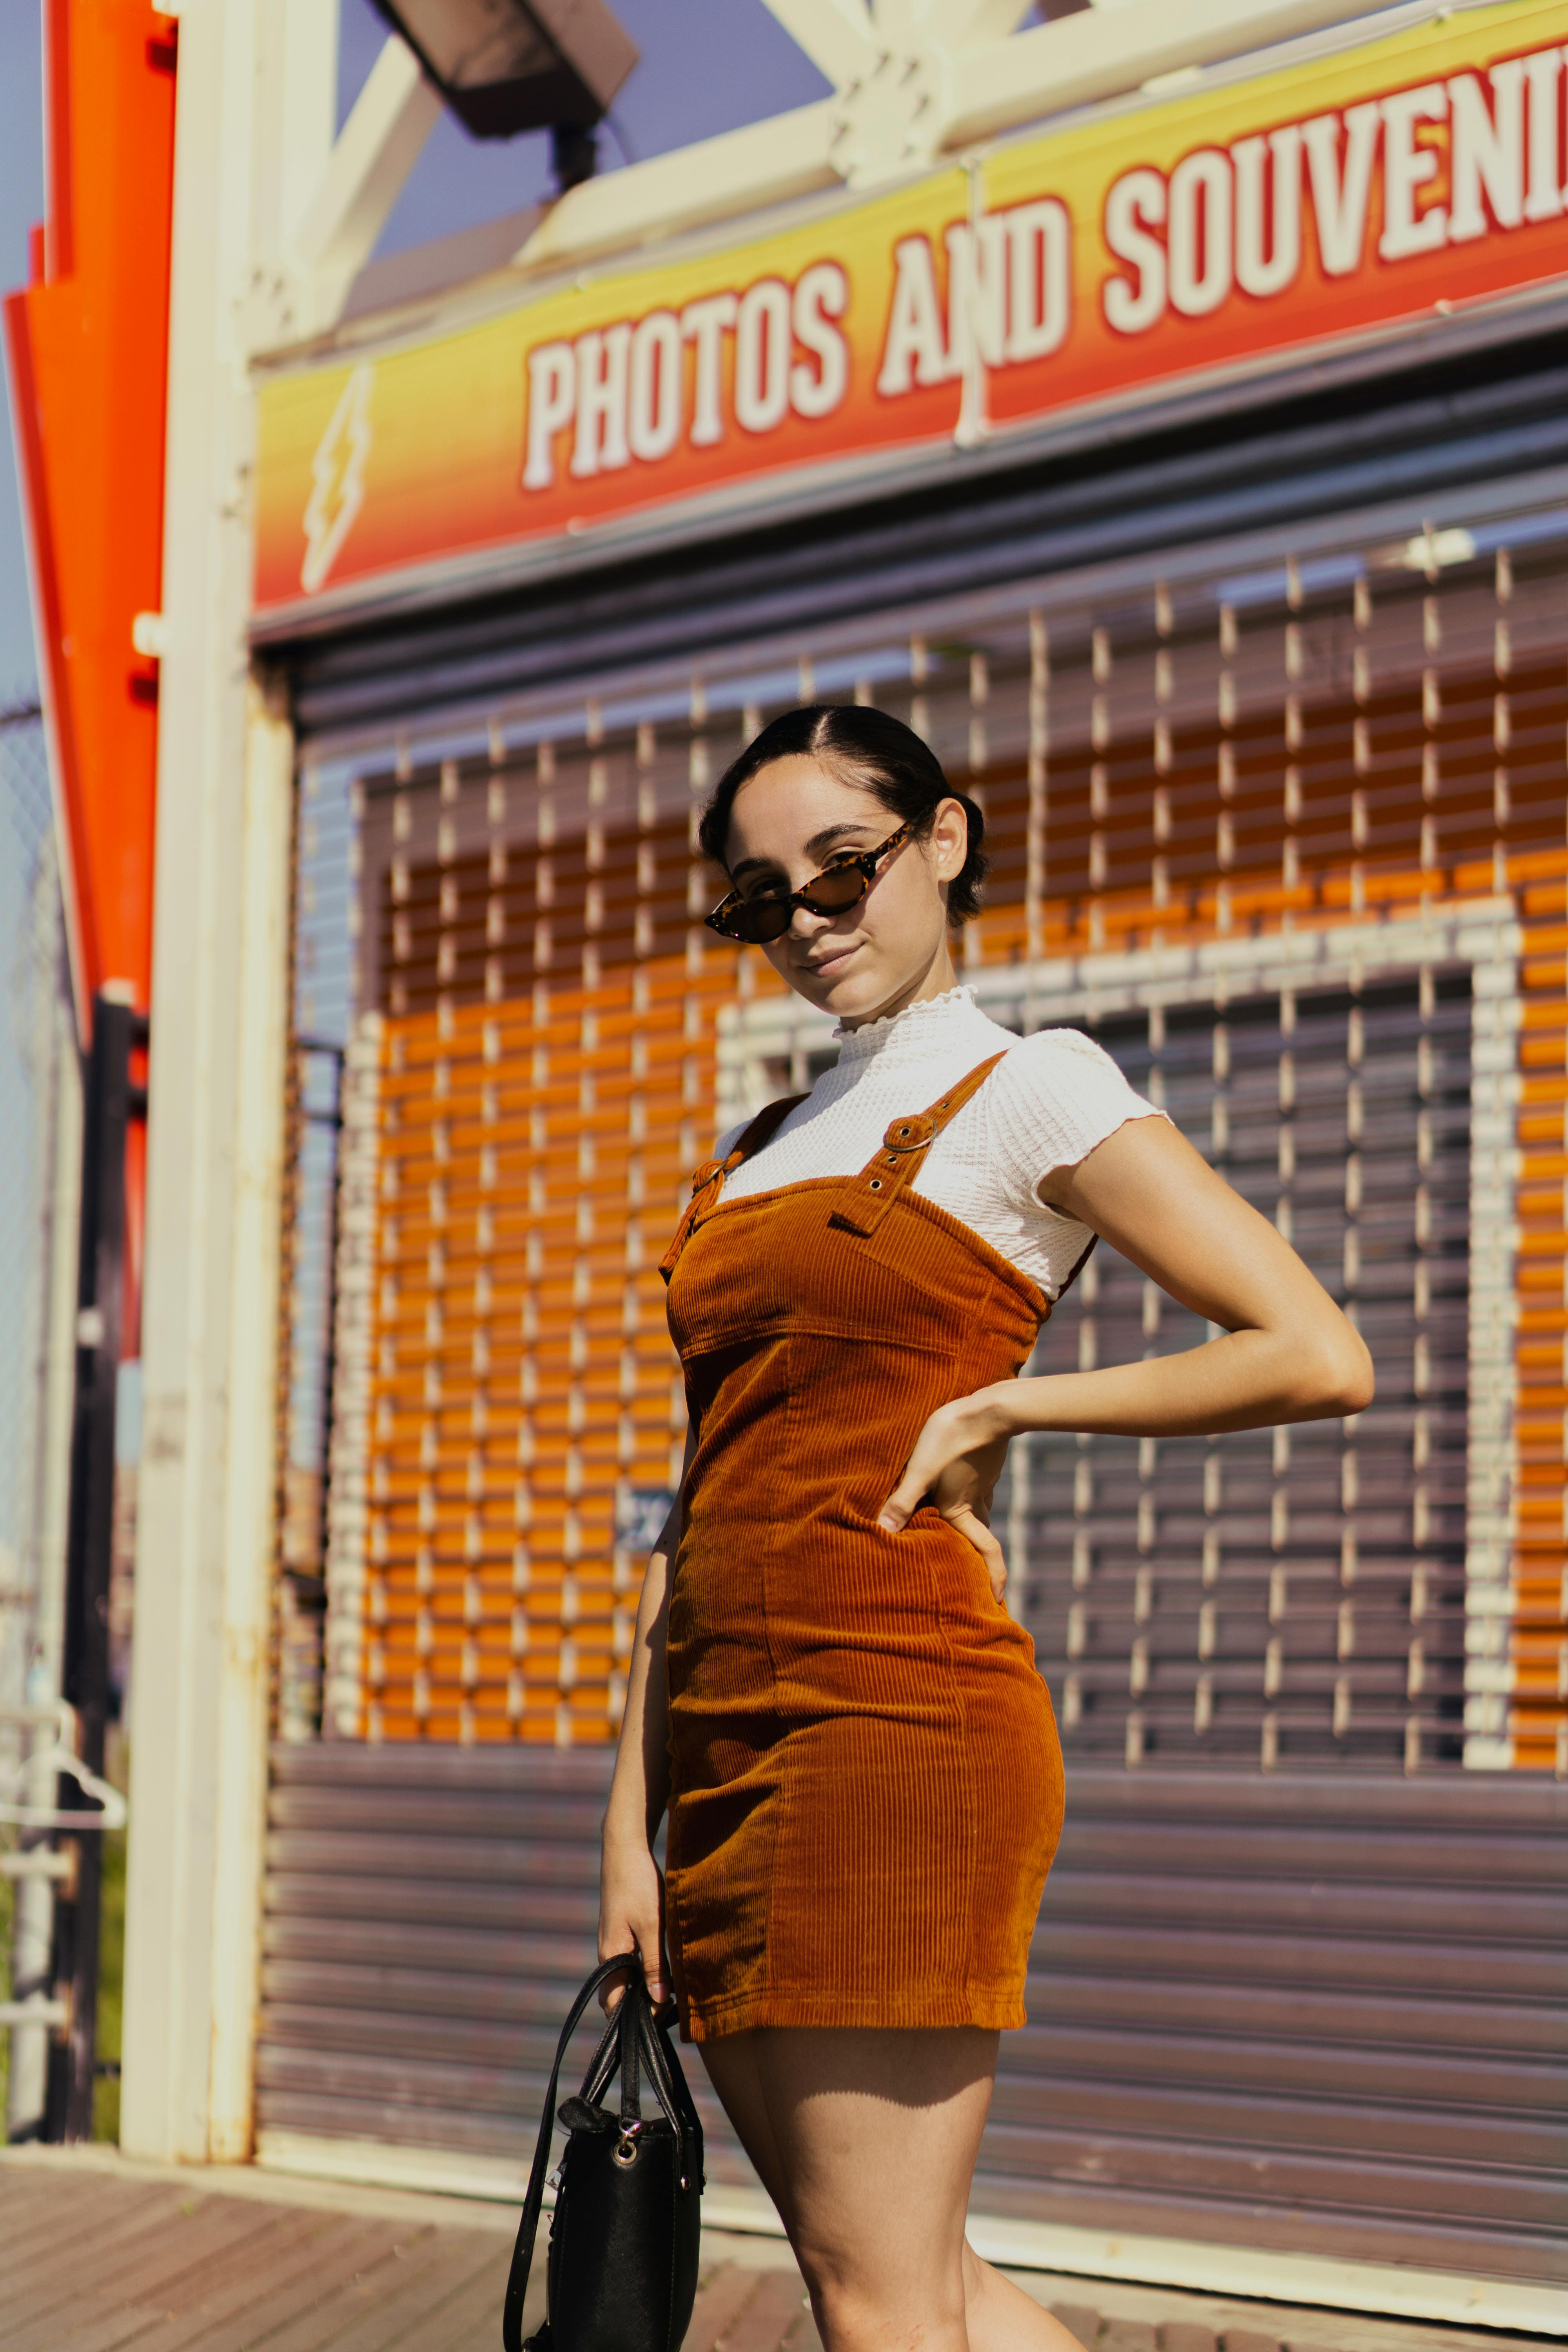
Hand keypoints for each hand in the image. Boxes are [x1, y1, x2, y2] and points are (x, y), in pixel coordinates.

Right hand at [598, 1817, 669, 2010]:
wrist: (624, 1847)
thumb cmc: (638, 1885)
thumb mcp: (651, 1926)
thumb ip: (654, 1965)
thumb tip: (658, 2000)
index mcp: (611, 1957)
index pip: (614, 2005)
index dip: (635, 2018)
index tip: (664, 2017)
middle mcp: (607, 1953)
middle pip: (617, 1995)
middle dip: (638, 2007)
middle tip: (670, 2007)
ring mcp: (612, 1940)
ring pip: (624, 1977)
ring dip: (642, 1988)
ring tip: (670, 1991)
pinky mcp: (620, 1929)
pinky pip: (628, 1961)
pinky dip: (642, 1971)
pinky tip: (662, 1966)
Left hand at [878, 1392, 1011, 1600]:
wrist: (990, 1408)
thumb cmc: (950, 1439)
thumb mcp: (920, 1469)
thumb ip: (902, 1501)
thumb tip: (884, 1532)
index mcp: (960, 1509)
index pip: (986, 1551)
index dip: (996, 1577)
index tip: (999, 1600)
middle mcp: (975, 1500)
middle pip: (980, 1534)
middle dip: (980, 1555)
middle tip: (975, 1570)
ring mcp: (984, 1481)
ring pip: (979, 1510)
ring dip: (972, 1523)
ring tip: (957, 1529)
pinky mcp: (985, 1462)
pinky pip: (978, 1487)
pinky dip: (970, 1495)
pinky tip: (957, 1485)